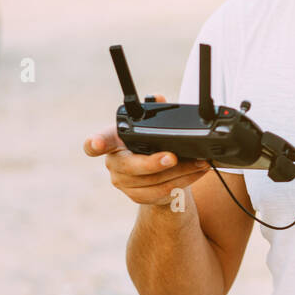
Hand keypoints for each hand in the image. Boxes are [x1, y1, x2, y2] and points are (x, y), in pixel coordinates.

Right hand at [83, 95, 211, 205]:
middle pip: (131, 166)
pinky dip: (183, 182)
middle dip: (153, 163)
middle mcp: (114, 164)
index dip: (95, 143)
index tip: (97, 142)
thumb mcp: (152, 126)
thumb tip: (158, 98)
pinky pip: (162, 192)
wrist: (157, 173)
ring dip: (180, 172)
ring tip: (199, 163)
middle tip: (173, 157)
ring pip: (152, 181)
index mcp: (114, 141)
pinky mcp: (138, 197)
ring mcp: (124, 183)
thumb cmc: (151, 144)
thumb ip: (154, 111)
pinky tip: (196, 173)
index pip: (96, 143)